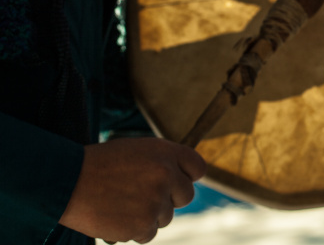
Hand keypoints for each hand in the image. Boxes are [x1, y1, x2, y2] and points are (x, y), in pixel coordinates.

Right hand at [59, 138, 205, 242]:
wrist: (65, 181)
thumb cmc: (98, 165)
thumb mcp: (135, 151)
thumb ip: (162, 162)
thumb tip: (184, 179)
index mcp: (165, 152)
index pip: (197, 168)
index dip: (187, 176)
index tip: (175, 181)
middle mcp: (166, 175)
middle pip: (185, 196)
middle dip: (168, 199)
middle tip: (140, 195)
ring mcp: (155, 201)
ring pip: (165, 217)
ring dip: (148, 215)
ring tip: (120, 203)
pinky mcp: (142, 224)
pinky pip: (148, 234)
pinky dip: (134, 230)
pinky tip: (115, 216)